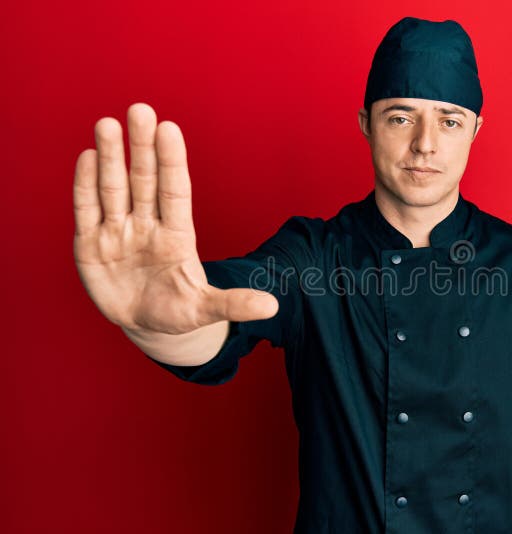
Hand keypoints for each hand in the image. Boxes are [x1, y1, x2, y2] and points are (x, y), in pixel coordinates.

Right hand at [73, 103, 277, 334]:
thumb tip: (272, 308)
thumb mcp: (206, 310)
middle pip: (144, 180)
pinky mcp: (90, 245)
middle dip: (141, 147)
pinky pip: (87, 211)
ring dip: (109, 158)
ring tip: (107, 124)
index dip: (172, 161)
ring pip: (113, 189)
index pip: (175, 191)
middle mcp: (147, 225)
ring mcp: (118, 233)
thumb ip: (234, 304)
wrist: (145, 324)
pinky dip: (85, 185)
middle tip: (141, 110)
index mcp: (177, 235)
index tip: (170, 128)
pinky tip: (87, 156)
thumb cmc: (178, 310)